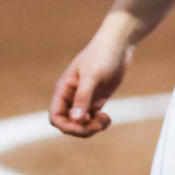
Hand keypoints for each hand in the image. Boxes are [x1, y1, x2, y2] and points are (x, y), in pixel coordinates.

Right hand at [50, 19, 132, 137]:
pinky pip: (93, 119)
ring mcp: (85, 99)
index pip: (56, 116)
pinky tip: (107, 117)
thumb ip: (83, 97)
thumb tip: (76, 120)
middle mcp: (72, 96)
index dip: (66, 126)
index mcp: (64, 89)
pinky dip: (99, 123)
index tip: (83, 123)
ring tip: (105, 120)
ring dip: (91, 128)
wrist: (119, 44)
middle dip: (81, 129)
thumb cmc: (102, 55)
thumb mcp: (92, 76)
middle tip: (98, 124)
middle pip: (68, 124)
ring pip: (81, 124)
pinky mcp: (97, 99)